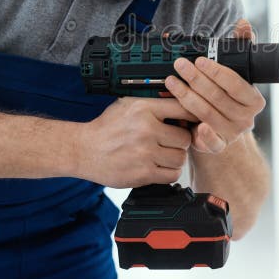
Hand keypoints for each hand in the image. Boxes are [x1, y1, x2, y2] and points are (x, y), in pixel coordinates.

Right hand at [74, 96, 198, 187]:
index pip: (183, 109)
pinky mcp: (143, 173)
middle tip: (172, 141)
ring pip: (181, 157)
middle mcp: (146, 130)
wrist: (84, 149)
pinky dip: (169, 172)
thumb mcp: (128, 105)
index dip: (193, 116)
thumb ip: (154, 105)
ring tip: (164, 154)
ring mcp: (145, 153)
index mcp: (143, 109)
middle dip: (180, 140)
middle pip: (185, 137)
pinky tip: (160, 165)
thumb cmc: (106, 128)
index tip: (195, 121)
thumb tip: (182, 104)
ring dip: (175, 157)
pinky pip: (172, 174)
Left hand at [164, 19, 265, 153]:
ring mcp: (232, 133)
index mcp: (254, 100)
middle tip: (180, 64)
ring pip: (206, 113)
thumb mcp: (235, 74)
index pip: (235, 83)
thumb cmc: (227, 98)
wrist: (224, 130)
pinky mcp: (218, 146)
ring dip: (186, 96)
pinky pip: (211, 142)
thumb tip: (243, 24)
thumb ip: (240, 49)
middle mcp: (246, 118)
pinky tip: (193, 125)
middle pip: (217, 97)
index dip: (216, 71)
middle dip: (196, 79)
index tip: (199, 60)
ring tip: (171, 81)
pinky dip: (203, 135)